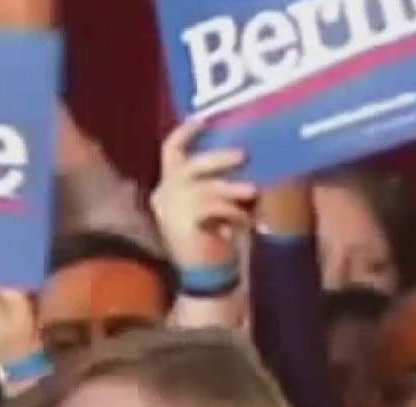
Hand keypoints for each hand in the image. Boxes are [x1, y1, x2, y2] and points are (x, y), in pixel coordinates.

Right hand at [150, 117, 256, 270]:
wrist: (208, 278)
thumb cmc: (216, 242)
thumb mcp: (219, 205)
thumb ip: (221, 182)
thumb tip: (245, 155)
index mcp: (169, 187)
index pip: (171, 150)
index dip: (187, 131)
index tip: (206, 118)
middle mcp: (164, 195)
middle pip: (189, 164)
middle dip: (218, 157)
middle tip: (243, 155)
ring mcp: (169, 210)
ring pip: (204, 186)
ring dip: (231, 188)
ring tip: (252, 192)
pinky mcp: (180, 224)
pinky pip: (211, 206)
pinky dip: (231, 211)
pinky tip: (243, 221)